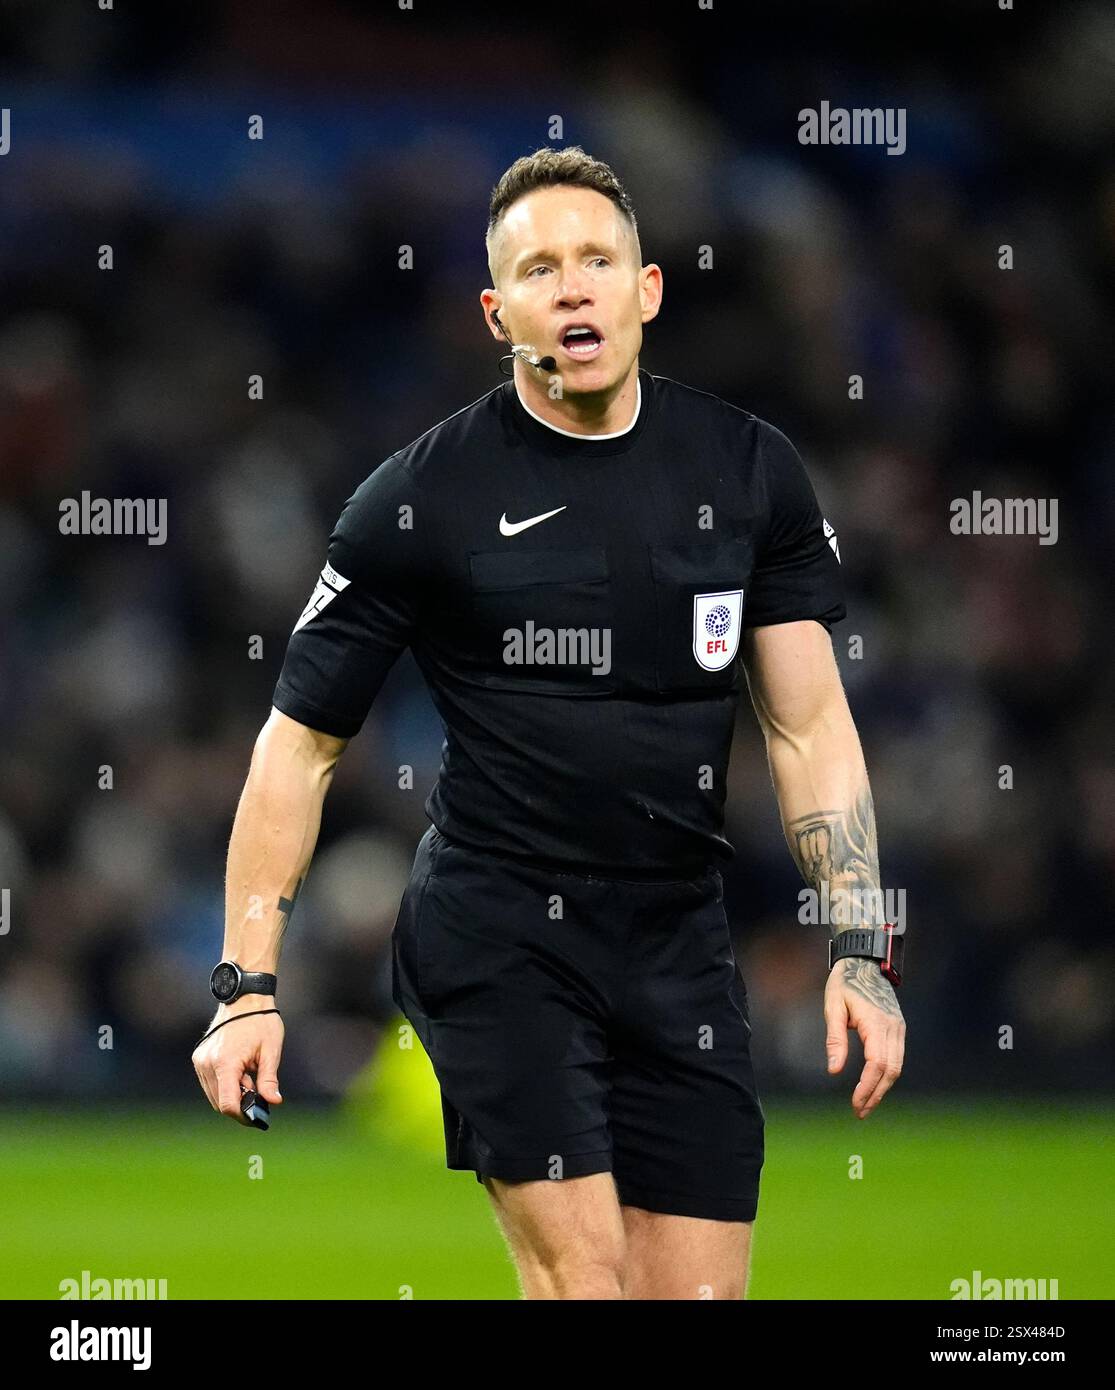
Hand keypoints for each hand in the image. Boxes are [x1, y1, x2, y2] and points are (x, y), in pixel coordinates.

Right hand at [191, 999, 284, 1122]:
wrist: (244, 997)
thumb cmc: (261, 1021)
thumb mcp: (271, 1051)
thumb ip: (269, 1079)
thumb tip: (273, 1102)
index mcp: (226, 1063)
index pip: (228, 1104)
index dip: (243, 1115)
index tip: (257, 1118)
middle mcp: (208, 1064)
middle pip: (220, 1103)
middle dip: (240, 1106)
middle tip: (260, 1098)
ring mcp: (201, 1061)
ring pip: (213, 1095)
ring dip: (232, 1095)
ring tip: (251, 1079)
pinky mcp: (199, 1058)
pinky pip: (210, 1083)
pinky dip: (225, 1085)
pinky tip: (241, 1073)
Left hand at [823, 957, 904, 1117]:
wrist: (865, 962)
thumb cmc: (845, 983)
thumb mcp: (833, 1007)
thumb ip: (835, 1039)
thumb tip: (834, 1070)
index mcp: (876, 1023)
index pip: (877, 1064)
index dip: (868, 1087)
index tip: (855, 1104)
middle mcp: (893, 1028)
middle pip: (890, 1070)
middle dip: (876, 1094)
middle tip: (860, 1112)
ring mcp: (898, 1028)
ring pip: (896, 1066)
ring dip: (883, 1088)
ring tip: (865, 1105)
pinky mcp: (898, 1028)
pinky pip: (896, 1057)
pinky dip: (887, 1075)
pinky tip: (874, 1085)